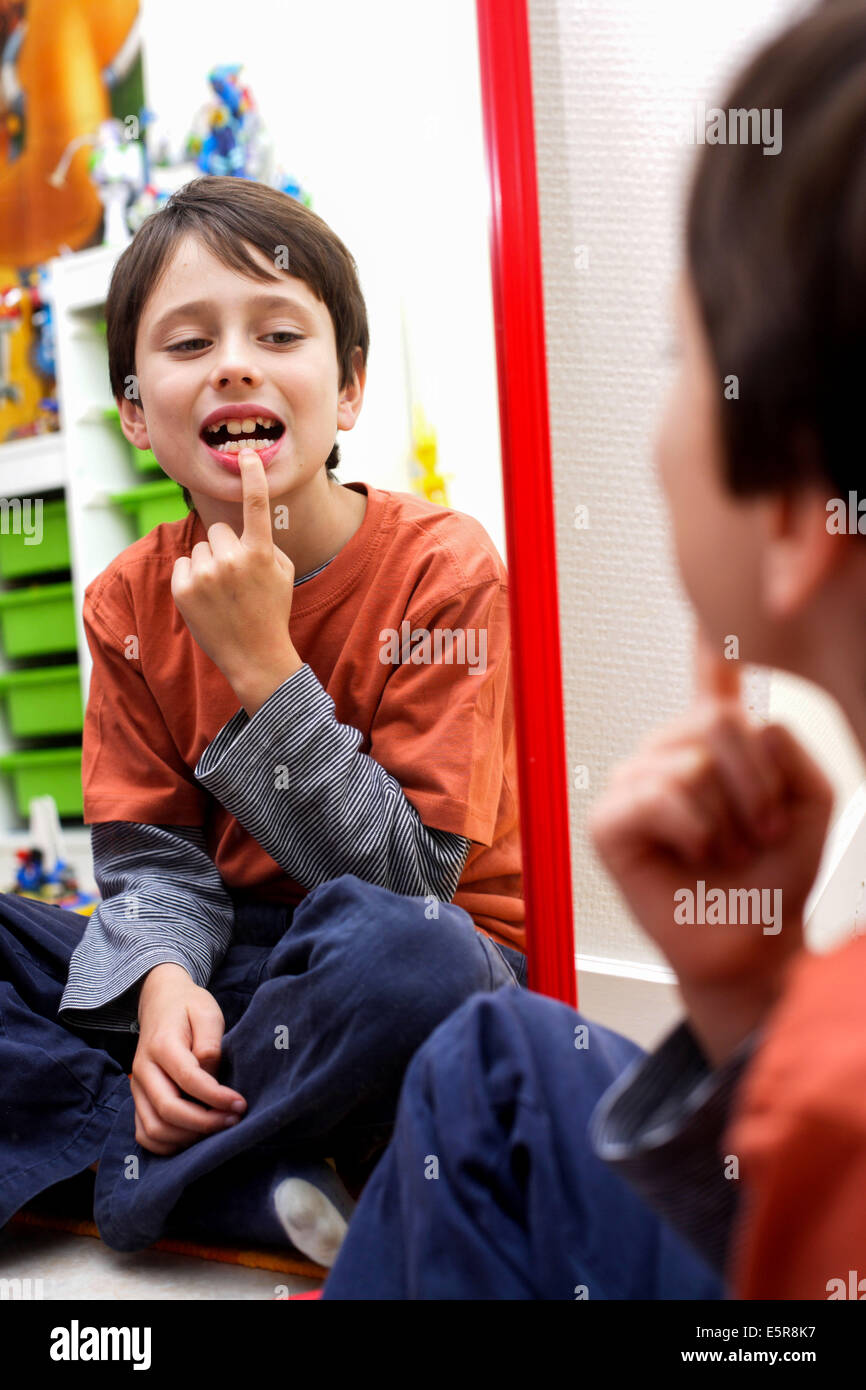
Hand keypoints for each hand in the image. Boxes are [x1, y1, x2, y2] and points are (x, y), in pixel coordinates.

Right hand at [131, 963, 246, 1155]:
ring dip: (188, 1137)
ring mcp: (137, 1087)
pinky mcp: (138, 1100)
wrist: (160, 1002)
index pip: (187, 1079)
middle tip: (233, 1120)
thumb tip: (212, 1080)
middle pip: (168, 1110)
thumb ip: (210, 1044)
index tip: (240, 1104)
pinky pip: (145, 1134)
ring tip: (217, 1128)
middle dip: (204, 1123)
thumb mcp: (207, 1012)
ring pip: (154, 1129)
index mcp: (162, 1045)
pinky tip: (194, 1136)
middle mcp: (143, 1069)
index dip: (215, 1097)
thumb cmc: (188, 1007)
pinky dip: (168, 1144)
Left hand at [171, 448, 299, 696]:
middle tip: (237, 577)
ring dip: (209, 564)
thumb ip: (266, 544)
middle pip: (220, 531)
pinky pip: (185, 564)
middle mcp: (232, 560)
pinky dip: (193, 578)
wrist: (254, 656)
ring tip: (223, 593)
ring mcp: (205, 575)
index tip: (247, 455)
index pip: (255, 505)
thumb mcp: (284, 574)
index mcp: (261, 553)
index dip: (252, 477)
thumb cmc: (272, 612)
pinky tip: (207, 599)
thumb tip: (242, 529)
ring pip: (201, 548)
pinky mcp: (183, 588)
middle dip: (227, 547)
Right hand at [587, 632, 834, 1063]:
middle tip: (761, 835)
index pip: (708, 675)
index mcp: (716, 738)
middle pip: (719, 720)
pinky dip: (694, 833)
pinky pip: (659, 796)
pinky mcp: (610, 820)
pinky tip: (695, 855)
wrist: (759, 940)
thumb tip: (737, 712)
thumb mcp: (811, 798)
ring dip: (729, 823)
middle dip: (759, 788)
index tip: (707, 609)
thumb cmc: (780, 873)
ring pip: (692, 764)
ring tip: (726, 854)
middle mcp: (670, 748)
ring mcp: (634, 779)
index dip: (707, 639)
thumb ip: (783, 743)